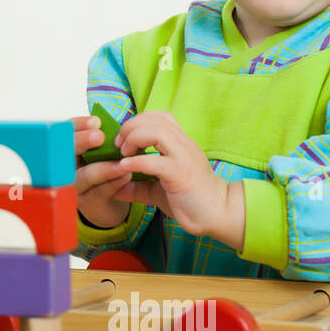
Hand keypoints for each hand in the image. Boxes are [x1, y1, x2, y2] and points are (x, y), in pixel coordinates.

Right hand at [71, 113, 134, 229]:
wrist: (109, 202)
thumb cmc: (105, 170)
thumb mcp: (102, 151)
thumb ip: (103, 139)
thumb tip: (113, 125)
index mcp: (68, 150)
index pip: (64, 134)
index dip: (76, 126)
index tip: (96, 122)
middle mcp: (65, 169)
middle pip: (63, 154)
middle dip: (80, 142)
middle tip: (99, 137)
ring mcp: (75, 188)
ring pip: (82, 177)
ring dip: (102, 168)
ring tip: (121, 163)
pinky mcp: (88, 204)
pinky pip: (99, 193)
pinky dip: (113, 183)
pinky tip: (126, 176)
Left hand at [110, 110, 229, 237]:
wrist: (217, 214)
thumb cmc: (189, 199)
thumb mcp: (157, 189)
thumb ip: (136, 186)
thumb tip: (112, 188)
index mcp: (180, 142)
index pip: (158, 116)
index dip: (136, 122)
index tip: (123, 140)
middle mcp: (183, 144)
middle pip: (154, 119)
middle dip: (130, 128)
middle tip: (119, 146)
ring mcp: (184, 157)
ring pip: (156, 132)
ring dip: (133, 139)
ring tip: (123, 155)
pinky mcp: (181, 174)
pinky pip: (156, 161)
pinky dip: (137, 162)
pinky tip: (125, 168)